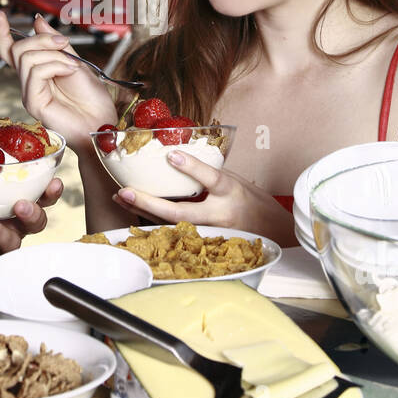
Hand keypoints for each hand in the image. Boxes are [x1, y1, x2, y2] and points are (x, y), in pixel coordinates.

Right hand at [0, 12, 117, 143]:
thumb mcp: (74, 61)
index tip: (0, 14)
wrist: (101, 121)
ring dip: (53, 54)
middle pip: (18, 49)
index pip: (10, 51)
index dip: (2, 33)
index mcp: (37, 72)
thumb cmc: (91, 97)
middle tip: (65, 43)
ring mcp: (29, 93)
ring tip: (72, 65)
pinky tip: (70, 71)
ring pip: (26, 58)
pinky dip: (55, 65)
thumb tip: (36, 20)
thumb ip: (55, 43)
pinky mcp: (33, 103)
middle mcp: (29, 82)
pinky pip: (36, 73)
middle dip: (41, 39)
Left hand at [109, 151, 293, 245]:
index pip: (212, 178)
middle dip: (149, 203)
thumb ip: (212, 174)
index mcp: (232, 192)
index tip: (171, 155)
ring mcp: (211, 232)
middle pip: (181, 212)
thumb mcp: (239, 182)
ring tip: (123, 198)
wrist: (275, 234)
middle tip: (126, 191)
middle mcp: (220, 215)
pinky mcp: (205, 243)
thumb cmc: (255, 203)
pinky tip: (137, 211)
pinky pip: (176, 232)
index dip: (192, 167)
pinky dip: (155, 221)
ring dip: (144, 212)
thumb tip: (179, 158)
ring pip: (172, 225)